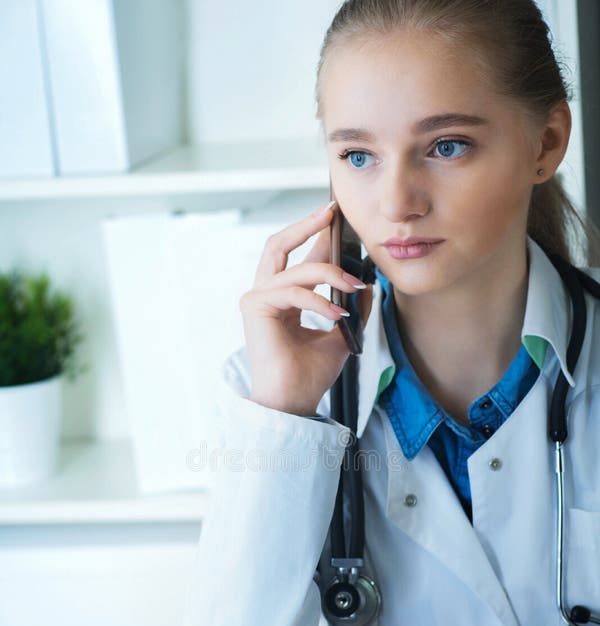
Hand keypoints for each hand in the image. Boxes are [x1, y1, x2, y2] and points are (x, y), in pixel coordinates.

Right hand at [240, 201, 372, 417]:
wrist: (295, 401)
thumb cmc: (310, 374)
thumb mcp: (341, 334)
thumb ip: (351, 308)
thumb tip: (369, 283)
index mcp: (282, 299)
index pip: (299, 258)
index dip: (317, 236)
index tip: (338, 218)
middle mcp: (266, 294)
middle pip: (278, 244)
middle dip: (306, 225)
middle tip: (331, 212)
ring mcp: (257, 299)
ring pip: (296, 269)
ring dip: (329, 274)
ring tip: (353, 286)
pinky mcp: (255, 308)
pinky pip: (293, 292)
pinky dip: (318, 300)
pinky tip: (336, 314)